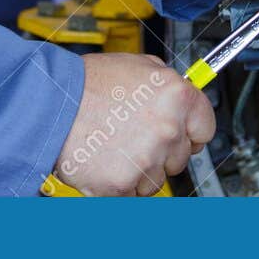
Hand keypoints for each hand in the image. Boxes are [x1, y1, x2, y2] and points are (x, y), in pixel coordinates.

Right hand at [53, 53, 214, 195]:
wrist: (51, 104)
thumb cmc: (89, 83)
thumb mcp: (139, 66)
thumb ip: (168, 84)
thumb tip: (185, 96)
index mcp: (177, 95)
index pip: (206, 128)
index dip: (191, 130)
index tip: (182, 132)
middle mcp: (167, 128)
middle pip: (181, 156)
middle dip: (162, 150)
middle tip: (134, 135)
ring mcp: (146, 158)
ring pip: (157, 178)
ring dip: (141, 168)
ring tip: (115, 145)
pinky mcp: (122, 183)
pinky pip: (133, 193)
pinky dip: (120, 183)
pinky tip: (106, 160)